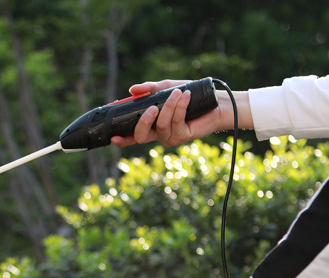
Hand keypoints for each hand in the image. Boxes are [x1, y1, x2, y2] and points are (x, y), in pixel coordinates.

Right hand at [110, 80, 252, 148]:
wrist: (216, 102)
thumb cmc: (191, 95)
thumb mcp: (168, 88)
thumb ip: (150, 89)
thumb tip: (132, 90)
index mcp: (152, 125)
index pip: (132, 135)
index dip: (122, 139)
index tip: (113, 137)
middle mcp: (158, 134)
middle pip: (140, 136)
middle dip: (143, 121)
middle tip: (151, 107)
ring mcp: (170, 137)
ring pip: (160, 126)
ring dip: (168, 107)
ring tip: (179, 93)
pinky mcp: (183, 137)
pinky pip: (176, 122)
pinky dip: (179, 107)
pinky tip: (186, 96)